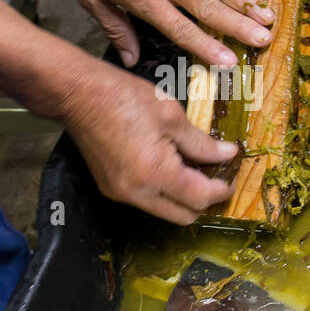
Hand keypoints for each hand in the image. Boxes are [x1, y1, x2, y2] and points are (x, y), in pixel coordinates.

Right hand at [61, 56, 240, 224]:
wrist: (78, 94)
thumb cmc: (124, 98)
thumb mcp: (171, 115)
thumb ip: (201, 142)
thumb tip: (227, 155)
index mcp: (155, 173)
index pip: (200, 198)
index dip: (222, 190)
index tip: (231, 177)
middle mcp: (137, 192)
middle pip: (183, 216)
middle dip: (204, 200)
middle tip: (216, 176)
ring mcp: (121, 193)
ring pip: (165, 211)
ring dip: (183, 196)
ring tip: (194, 168)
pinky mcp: (110, 188)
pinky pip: (146, 200)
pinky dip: (164, 190)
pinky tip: (170, 165)